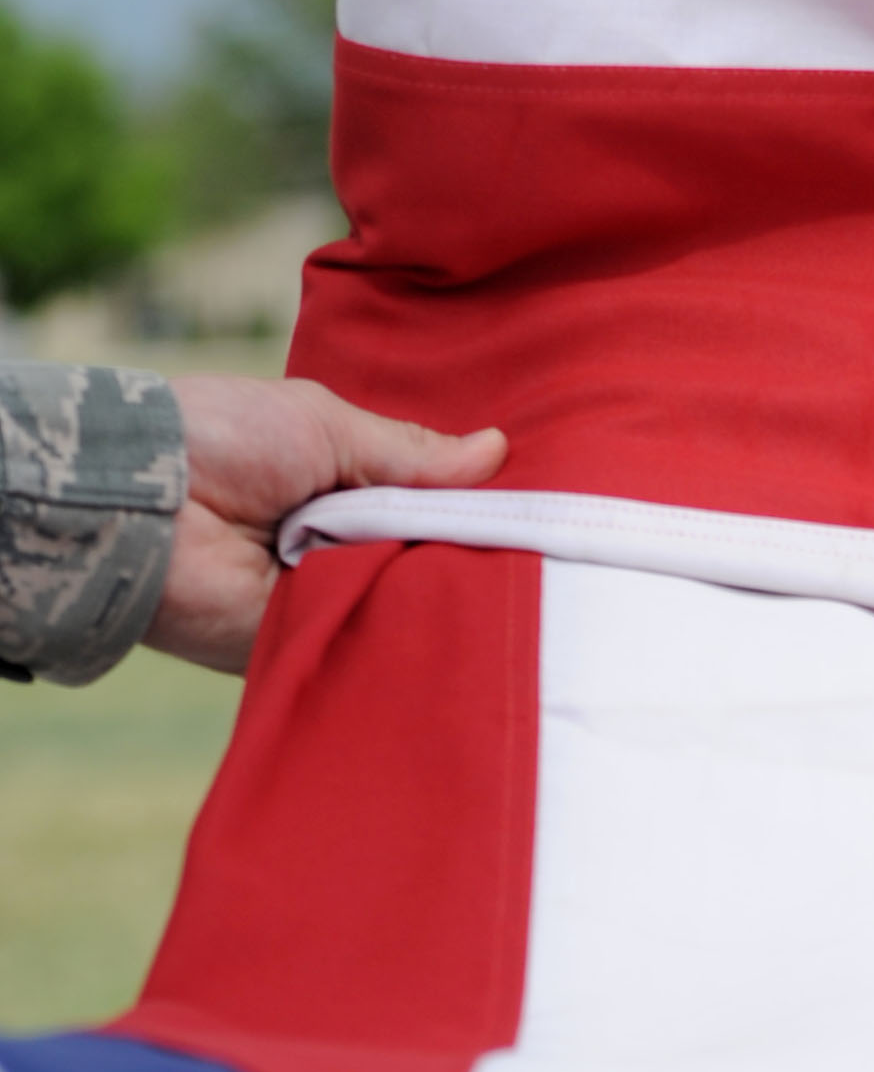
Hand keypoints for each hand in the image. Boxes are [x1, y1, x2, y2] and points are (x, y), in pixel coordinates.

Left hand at [149, 374, 506, 673]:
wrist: (141, 501)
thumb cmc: (223, 439)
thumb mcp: (329, 426)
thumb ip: (411, 453)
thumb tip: (497, 451)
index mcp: (341, 487)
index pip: (425, 503)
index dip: (470, 503)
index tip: (535, 504)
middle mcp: (335, 545)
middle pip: (424, 554)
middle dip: (465, 546)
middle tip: (532, 543)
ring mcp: (319, 598)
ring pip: (404, 598)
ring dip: (436, 584)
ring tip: (495, 572)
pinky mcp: (297, 645)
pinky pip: (364, 638)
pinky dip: (398, 625)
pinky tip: (445, 611)